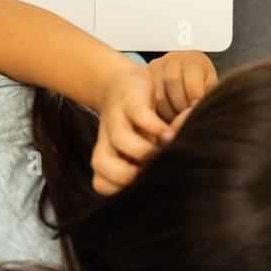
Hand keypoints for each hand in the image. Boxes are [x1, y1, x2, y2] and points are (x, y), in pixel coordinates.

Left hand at [91, 63, 168, 194]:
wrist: (121, 82)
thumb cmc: (134, 124)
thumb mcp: (138, 148)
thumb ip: (146, 166)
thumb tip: (166, 185)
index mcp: (107, 156)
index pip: (100, 184)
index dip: (120, 189)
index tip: (142, 184)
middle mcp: (108, 139)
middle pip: (100, 164)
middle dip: (126, 175)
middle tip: (151, 173)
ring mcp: (118, 118)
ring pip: (119, 138)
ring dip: (143, 149)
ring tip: (166, 151)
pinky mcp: (131, 100)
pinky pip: (139, 115)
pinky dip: (155, 126)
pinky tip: (170, 133)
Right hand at [147, 51, 216, 122]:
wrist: (189, 83)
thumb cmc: (202, 87)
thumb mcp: (211, 89)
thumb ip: (207, 97)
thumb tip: (198, 109)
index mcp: (194, 59)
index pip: (191, 71)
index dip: (194, 93)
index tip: (196, 107)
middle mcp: (174, 58)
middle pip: (172, 79)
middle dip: (180, 104)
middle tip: (186, 117)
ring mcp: (158, 66)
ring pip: (158, 92)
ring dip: (169, 111)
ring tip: (178, 119)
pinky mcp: (146, 77)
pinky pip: (149, 98)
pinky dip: (158, 112)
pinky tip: (168, 116)